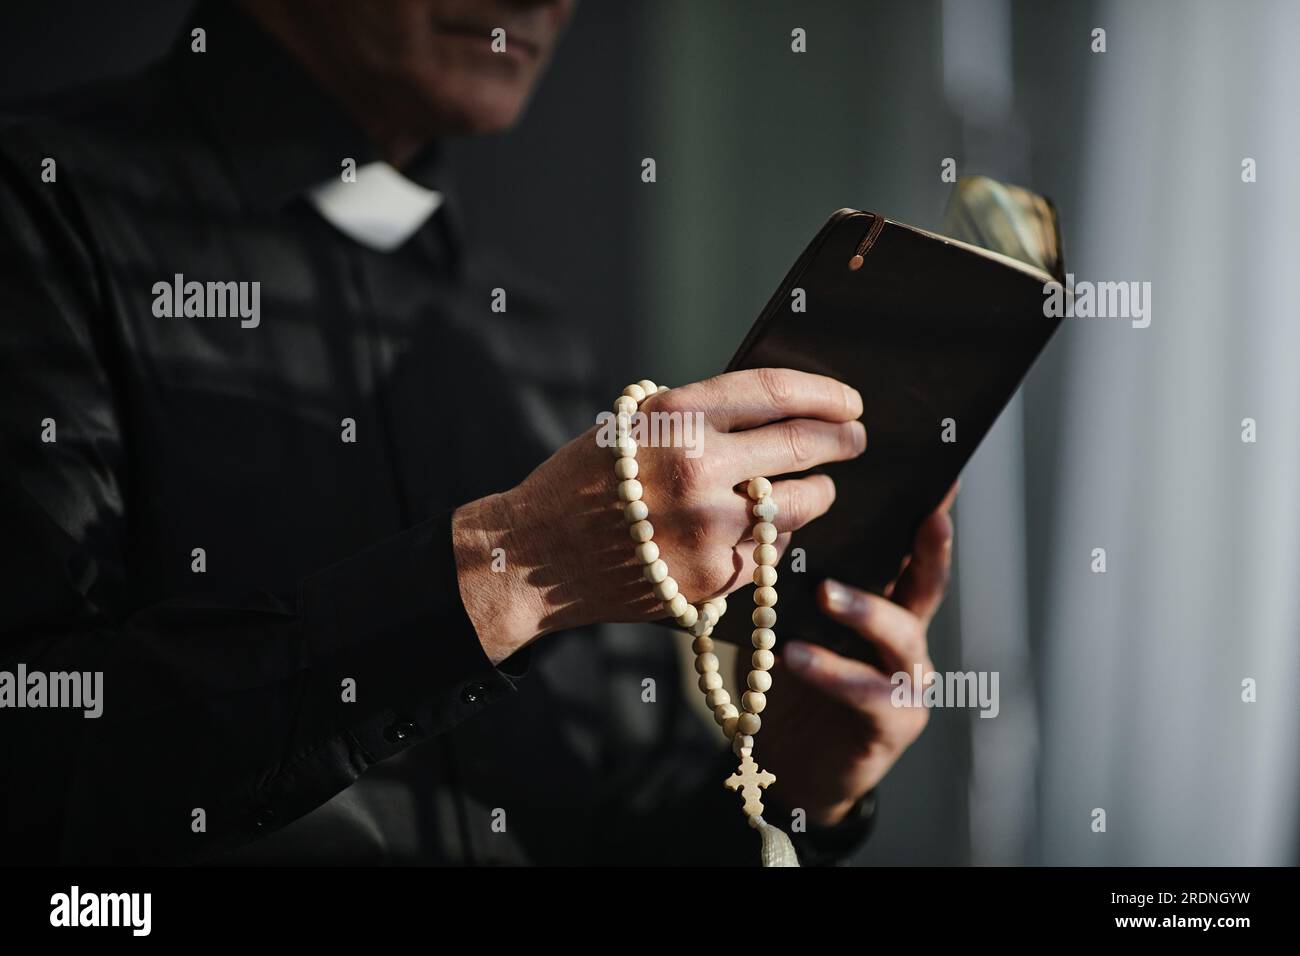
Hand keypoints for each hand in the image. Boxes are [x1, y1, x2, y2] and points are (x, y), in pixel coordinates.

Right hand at [452, 368, 866, 662]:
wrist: (537, 557)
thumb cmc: (585, 481)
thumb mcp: (634, 425)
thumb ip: (700, 415)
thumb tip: (782, 408)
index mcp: (676, 419)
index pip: (776, 392)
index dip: (825, 393)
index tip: (851, 401)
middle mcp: (698, 470)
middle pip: (804, 446)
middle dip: (842, 441)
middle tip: (856, 440)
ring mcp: (709, 530)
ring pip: (801, 506)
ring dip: (818, 493)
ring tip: (817, 488)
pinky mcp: (713, 580)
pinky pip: (771, 552)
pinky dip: (774, 539)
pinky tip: (759, 531)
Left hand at [753, 484, 956, 826]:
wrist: (790, 763)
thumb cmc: (792, 679)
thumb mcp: (796, 621)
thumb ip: (804, 581)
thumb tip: (783, 519)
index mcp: (889, 606)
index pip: (910, 554)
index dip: (928, 517)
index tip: (940, 476)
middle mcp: (908, 639)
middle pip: (928, 586)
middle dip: (932, 550)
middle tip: (927, 517)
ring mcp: (907, 682)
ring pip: (901, 637)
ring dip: (865, 611)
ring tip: (825, 593)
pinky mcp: (893, 721)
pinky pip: (866, 691)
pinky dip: (830, 670)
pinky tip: (795, 656)